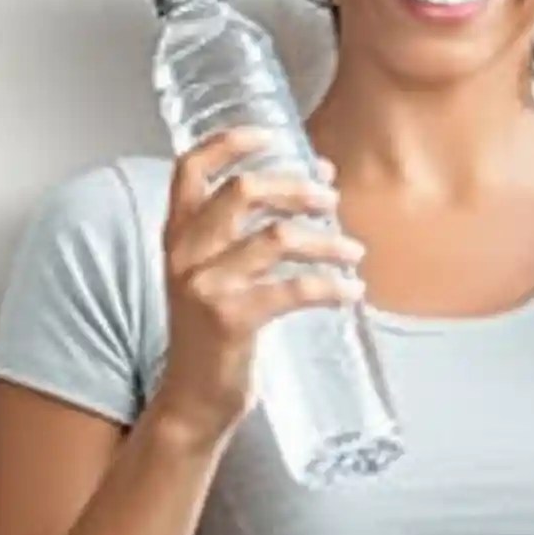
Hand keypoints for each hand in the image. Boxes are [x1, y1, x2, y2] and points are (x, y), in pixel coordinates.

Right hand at [154, 127, 366, 439]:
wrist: (194, 400)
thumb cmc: (215, 334)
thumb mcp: (213, 275)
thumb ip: (244, 235)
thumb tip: (315, 187)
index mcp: (178, 236)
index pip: (191, 169)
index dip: (230, 141)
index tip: (273, 134)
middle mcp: (185, 254)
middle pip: (245, 190)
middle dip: (297, 187)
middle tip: (332, 199)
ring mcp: (206, 285)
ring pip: (279, 237)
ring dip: (328, 241)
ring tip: (354, 253)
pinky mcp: (231, 319)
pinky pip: (295, 288)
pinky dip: (333, 286)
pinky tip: (353, 292)